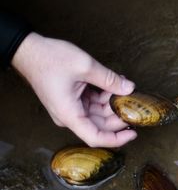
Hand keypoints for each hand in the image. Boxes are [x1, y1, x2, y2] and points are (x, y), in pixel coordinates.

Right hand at [11, 33, 137, 147]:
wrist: (30, 50)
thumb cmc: (50, 59)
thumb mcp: (85, 67)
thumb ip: (109, 80)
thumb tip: (129, 88)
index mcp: (70, 114)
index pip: (96, 137)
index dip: (116, 139)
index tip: (133, 134)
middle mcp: (69, 115)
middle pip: (100, 124)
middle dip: (119, 115)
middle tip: (135, 102)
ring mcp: (70, 108)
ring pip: (99, 113)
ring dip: (113, 102)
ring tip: (124, 86)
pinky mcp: (72, 100)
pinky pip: (93, 103)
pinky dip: (105, 95)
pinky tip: (115, 83)